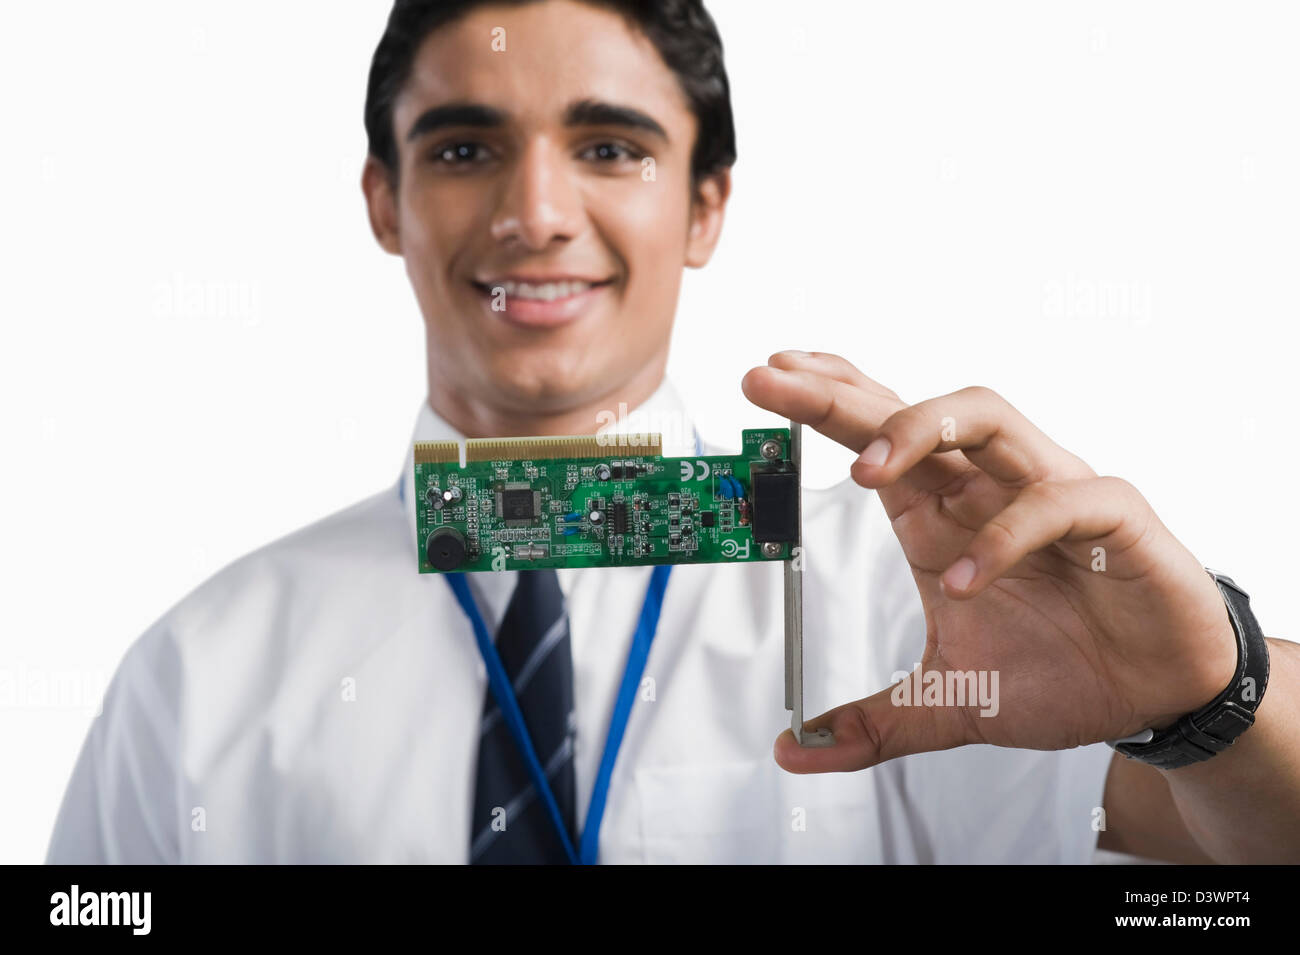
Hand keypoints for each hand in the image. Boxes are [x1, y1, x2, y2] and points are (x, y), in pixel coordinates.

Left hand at [741, 351, 1238, 772]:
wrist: (1157, 695)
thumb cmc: (1062, 670)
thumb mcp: (948, 702)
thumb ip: (873, 723)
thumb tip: (793, 748)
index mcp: (943, 512)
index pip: (876, 436)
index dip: (825, 401)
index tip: (766, 382)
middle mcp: (990, 487)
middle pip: (911, 412)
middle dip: (840, 396)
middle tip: (777, 383)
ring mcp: (1052, 491)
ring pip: (986, 417)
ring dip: (920, 430)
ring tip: (863, 472)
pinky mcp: (1115, 516)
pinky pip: (1058, 500)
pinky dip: (1006, 535)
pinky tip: (965, 581)